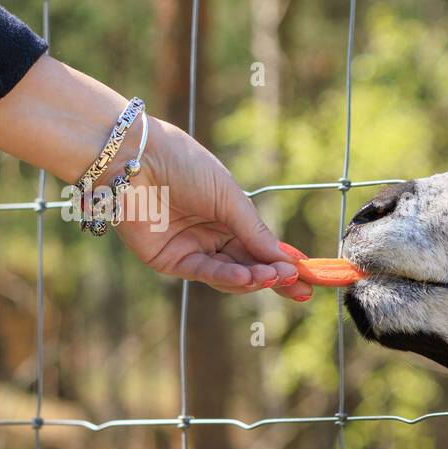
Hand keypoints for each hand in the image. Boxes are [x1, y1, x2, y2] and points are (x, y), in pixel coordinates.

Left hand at [114, 117, 310, 299]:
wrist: (136, 159)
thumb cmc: (184, 165)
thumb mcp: (230, 198)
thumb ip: (255, 232)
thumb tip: (287, 261)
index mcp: (228, 216)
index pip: (261, 246)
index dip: (285, 263)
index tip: (311, 276)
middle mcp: (211, 236)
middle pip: (250, 265)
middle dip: (276, 278)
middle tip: (300, 289)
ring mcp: (192, 250)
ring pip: (231, 275)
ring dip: (255, 278)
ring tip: (275, 278)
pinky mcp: (171, 261)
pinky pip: (207, 273)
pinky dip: (229, 276)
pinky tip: (248, 276)